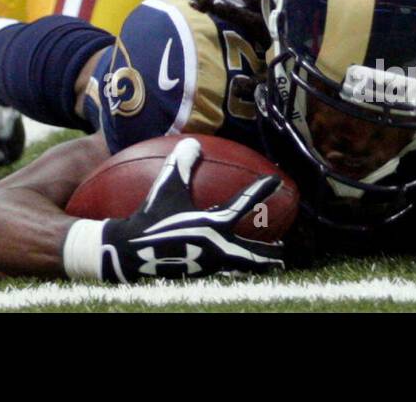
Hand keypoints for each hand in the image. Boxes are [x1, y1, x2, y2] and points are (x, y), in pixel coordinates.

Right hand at [66, 138, 284, 281]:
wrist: (132, 253)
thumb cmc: (151, 218)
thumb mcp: (166, 187)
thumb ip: (180, 163)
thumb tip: (193, 142)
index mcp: (215, 224)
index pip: (244, 203)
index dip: (261, 190)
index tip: (277, 182)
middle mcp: (218, 247)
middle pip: (250, 253)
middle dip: (268, 254)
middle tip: (284, 253)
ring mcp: (209, 264)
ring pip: (238, 266)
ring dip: (253, 264)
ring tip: (264, 266)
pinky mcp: (197, 273)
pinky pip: (220, 268)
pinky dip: (229, 265)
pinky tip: (225, 264)